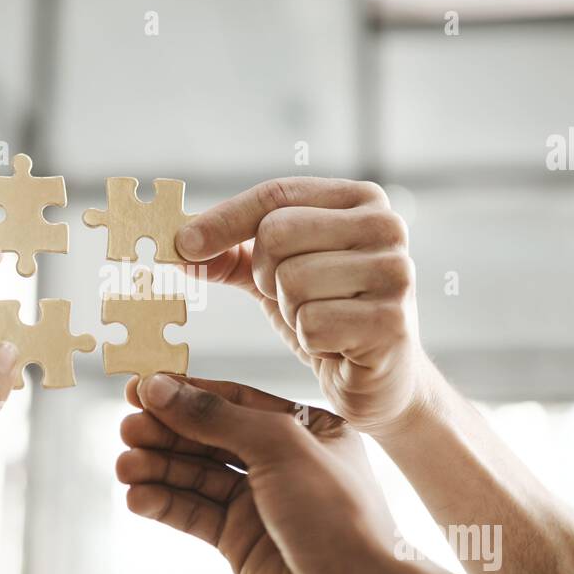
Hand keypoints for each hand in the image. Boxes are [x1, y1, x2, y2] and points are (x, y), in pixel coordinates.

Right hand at [117, 373, 395, 573]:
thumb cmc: (337, 516)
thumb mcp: (280, 447)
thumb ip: (216, 417)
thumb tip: (159, 387)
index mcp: (306, 429)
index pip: (234, 401)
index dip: (186, 394)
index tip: (139, 387)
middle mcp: (283, 463)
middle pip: (209, 438)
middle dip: (166, 433)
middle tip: (126, 429)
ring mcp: (260, 503)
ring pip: (196, 477)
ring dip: (158, 469)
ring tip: (123, 467)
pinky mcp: (240, 542)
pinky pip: (194, 514)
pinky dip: (165, 504)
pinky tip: (137, 498)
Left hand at [175, 178, 431, 435]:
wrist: (383, 378)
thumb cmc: (328, 314)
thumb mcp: (277, 273)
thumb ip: (231, 252)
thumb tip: (178, 243)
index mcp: (360, 199)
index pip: (275, 195)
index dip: (223, 220)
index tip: (183, 245)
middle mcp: (386, 226)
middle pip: (277, 233)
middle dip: (266, 275)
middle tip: (291, 299)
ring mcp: (395, 272)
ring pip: (292, 280)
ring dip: (291, 312)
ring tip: (318, 320)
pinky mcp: (392, 320)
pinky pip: (312, 323)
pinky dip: (310, 340)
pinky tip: (335, 344)